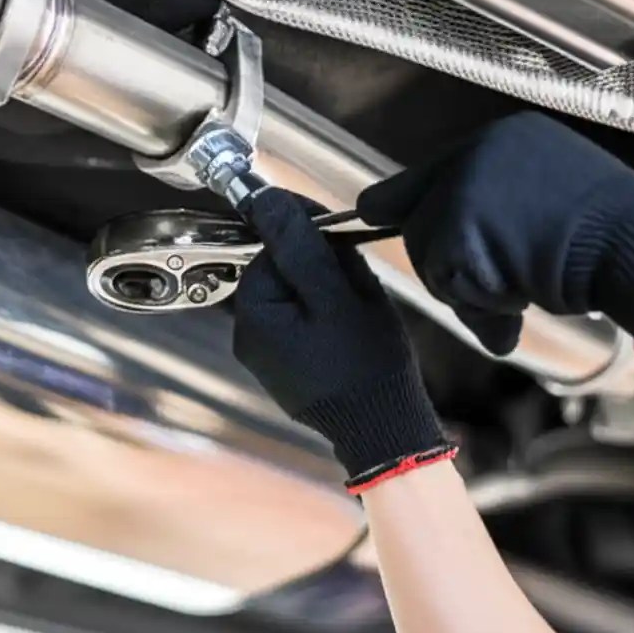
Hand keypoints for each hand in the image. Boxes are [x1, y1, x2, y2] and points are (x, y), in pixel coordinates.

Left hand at [234, 189, 452, 491]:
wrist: (385, 431)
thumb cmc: (366, 366)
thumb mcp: (336, 294)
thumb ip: (299, 245)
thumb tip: (267, 201)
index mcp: (251, 314)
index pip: (270, 247)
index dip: (307, 233)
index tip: (340, 233)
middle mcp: (248, 336)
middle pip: (283, 272)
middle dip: (322, 266)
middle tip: (359, 282)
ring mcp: (267, 356)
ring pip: (298, 297)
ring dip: (330, 292)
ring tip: (362, 311)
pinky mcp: (287, 369)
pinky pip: (305, 325)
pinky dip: (330, 318)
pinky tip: (356, 333)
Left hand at [356, 112, 633, 364]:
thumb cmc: (610, 241)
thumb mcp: (549, 202)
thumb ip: (493, 212)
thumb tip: (438, 251)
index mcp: (504, 141)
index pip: (431, 173)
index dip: (401, 203)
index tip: (366, 211)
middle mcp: (481, 151)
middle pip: (422, 219)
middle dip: (449, 264)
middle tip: (507, 284)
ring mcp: (469, 183)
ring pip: (429, 251)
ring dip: (468, 287)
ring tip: (527, 284)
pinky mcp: (463, 221)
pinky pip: (445, 275)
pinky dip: (478, 300)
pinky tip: (523, 292)